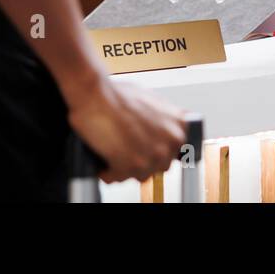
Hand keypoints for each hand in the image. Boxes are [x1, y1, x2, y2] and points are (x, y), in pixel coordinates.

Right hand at [63, 71, 189, 184]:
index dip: (160, 150)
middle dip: (144, 159)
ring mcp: (154, 155)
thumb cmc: (117, 94)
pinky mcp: (132, 166)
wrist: (95, 95)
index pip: (177, 150)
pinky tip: (105, 159)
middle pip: (160, 164)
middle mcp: (171, 141)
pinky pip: (119, 178)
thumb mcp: (150, 100)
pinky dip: (109, 172)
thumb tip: (159, 130)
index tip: (151, 149)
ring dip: (127, 167)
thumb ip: (162, 119)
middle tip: (128, 148)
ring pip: (141, 174)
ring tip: (115, 151)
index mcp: (179, 124)